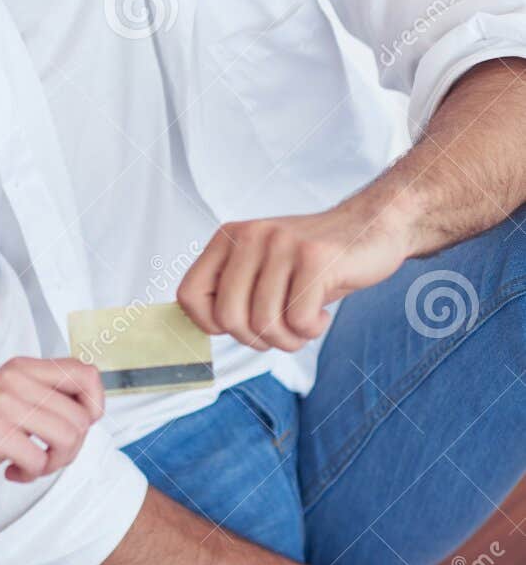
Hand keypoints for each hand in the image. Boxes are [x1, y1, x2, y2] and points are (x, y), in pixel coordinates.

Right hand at [0, 356, 103, 502]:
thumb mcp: (11, 405)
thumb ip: (45, 399)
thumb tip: (94, 409)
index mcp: (21, 367)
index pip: (86, 373)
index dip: (94, 405)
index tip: (77, 428)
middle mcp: (13, 377)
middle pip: (82, 416)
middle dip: (72, 449)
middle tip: (45, 458)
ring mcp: (1, 402)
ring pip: (68, 437)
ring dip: (54, 463)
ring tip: (30, 465)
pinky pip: (39, 460)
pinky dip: (30, 475)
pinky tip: (10, 472)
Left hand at [177, 195, 415, 352]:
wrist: (374, 225)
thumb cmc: (316, 260)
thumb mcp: (265, 267)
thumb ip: (233, 290)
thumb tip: (202, 328)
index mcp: (230, 239)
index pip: (189, 296)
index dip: (210, 325)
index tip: (239, 326)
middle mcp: (250, 236)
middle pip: (229, 319)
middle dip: (257, 339)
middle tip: (282, 330)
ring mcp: (282, 244)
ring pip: (265, 324)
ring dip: (289, 339)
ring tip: (305, 321)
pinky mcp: (315, 258)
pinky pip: (298, 320)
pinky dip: (311, 330)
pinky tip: (322, 313)